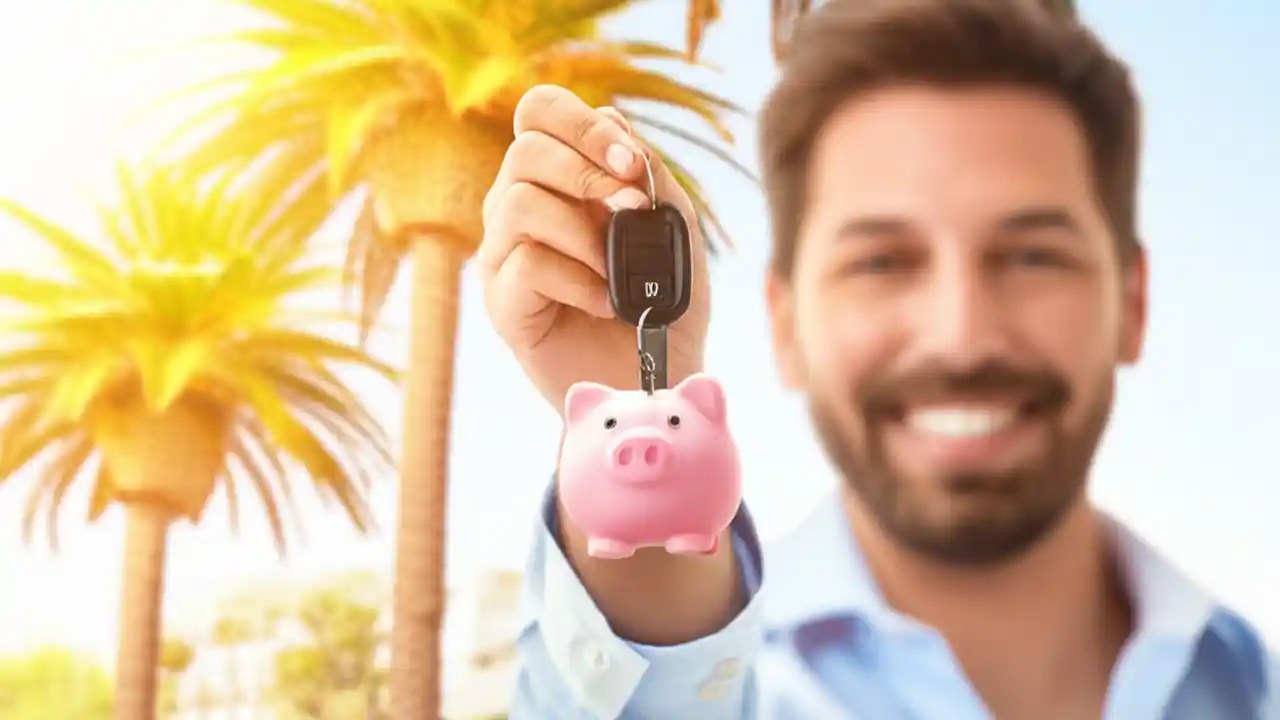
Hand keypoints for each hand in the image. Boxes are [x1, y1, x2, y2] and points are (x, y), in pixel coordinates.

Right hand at [480, 84, 710, 412]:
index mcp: (559, 176)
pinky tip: (605, 302)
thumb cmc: (662, 298)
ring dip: (581, 231)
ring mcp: (504, 254)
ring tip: (615, 268)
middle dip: (586, 173)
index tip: (630, 164)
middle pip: (525, 149)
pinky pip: (525, 263)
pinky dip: (577, 280)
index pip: (541, 112)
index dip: (583, 124)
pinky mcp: (502, 303)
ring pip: (518, 203)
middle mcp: (520, 206)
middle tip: (633, 209)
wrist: (660, 377)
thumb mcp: (672, 225)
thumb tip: (617, 129)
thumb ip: (647, 172)